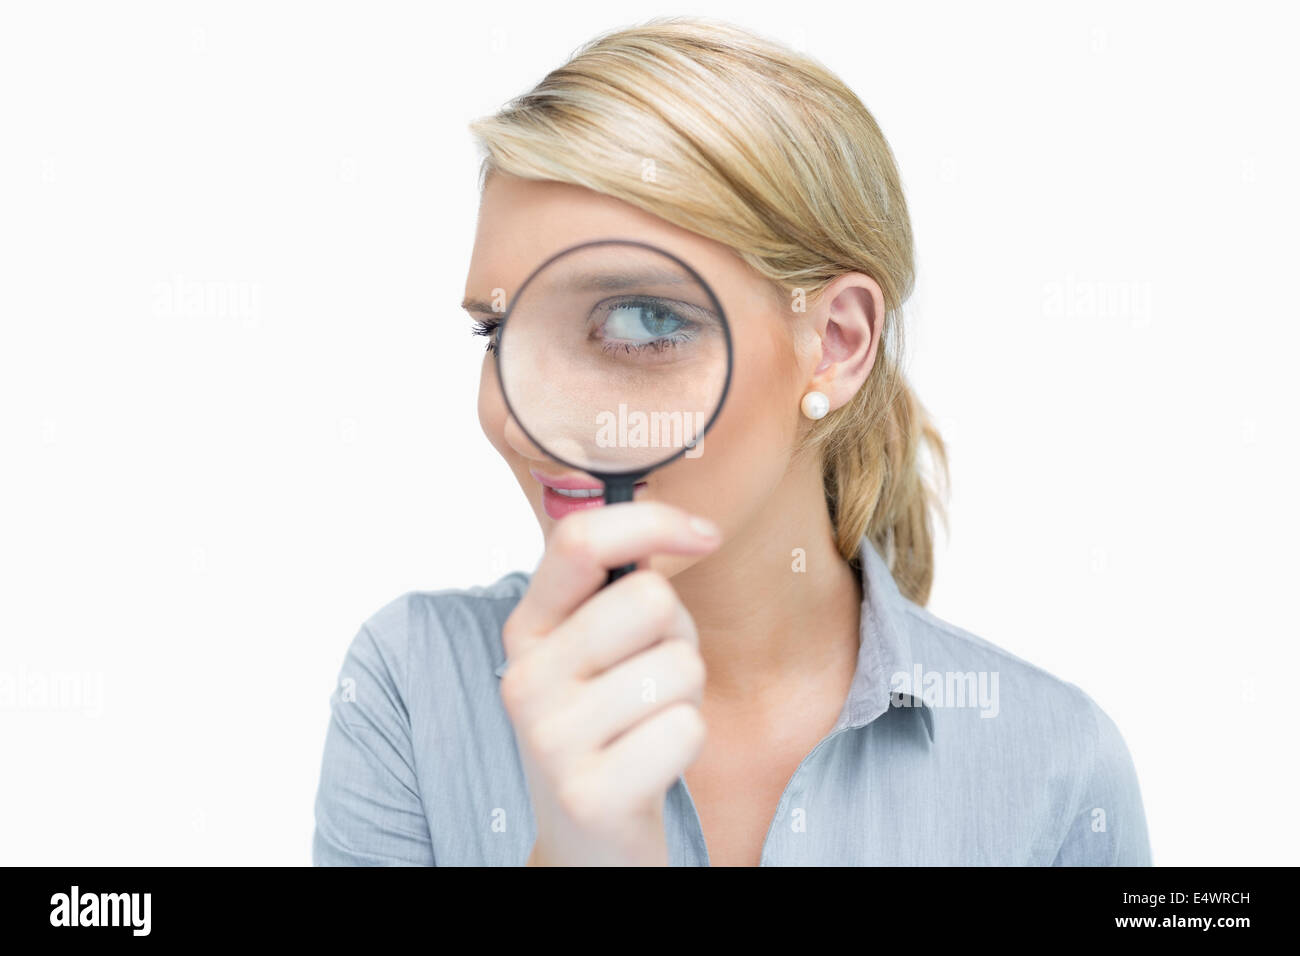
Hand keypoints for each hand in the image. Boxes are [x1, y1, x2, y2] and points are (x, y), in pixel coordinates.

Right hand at [499, 501, 720, 865]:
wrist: (589, 844)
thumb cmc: (613, 726)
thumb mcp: (598, 650)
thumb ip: (620, 586)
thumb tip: (688, 528)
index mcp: (527, 628)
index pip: (579, 540)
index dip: (652, 521)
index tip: (705, 534)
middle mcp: (525, 677)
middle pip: (649, 599)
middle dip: (678, 633)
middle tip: (655, 675)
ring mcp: (551, 739)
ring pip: (678, 665)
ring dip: (685, 694)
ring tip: (650, 723)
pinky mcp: (589, 794)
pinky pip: (685, 726)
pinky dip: (687, 741)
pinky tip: (653, 763)